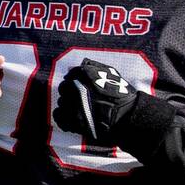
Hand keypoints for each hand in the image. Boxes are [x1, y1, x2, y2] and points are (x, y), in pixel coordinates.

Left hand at [54, 58, 170, 148]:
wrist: (126, 116)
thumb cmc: (120, 94)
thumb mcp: (110, 73)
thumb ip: (93, 67)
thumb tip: (79, 64)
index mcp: (83, 75)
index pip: (71, 75)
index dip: (75, 81)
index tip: (79, 87)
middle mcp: (75, 88)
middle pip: (64, 88)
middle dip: (70, 93)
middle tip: (80, 99)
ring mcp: (72, 104)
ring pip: (61, 102)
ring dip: (68, 105)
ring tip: (79, 109)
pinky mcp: (71, 120)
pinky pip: (58, 115)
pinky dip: (62, 116)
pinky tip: (71, 117)